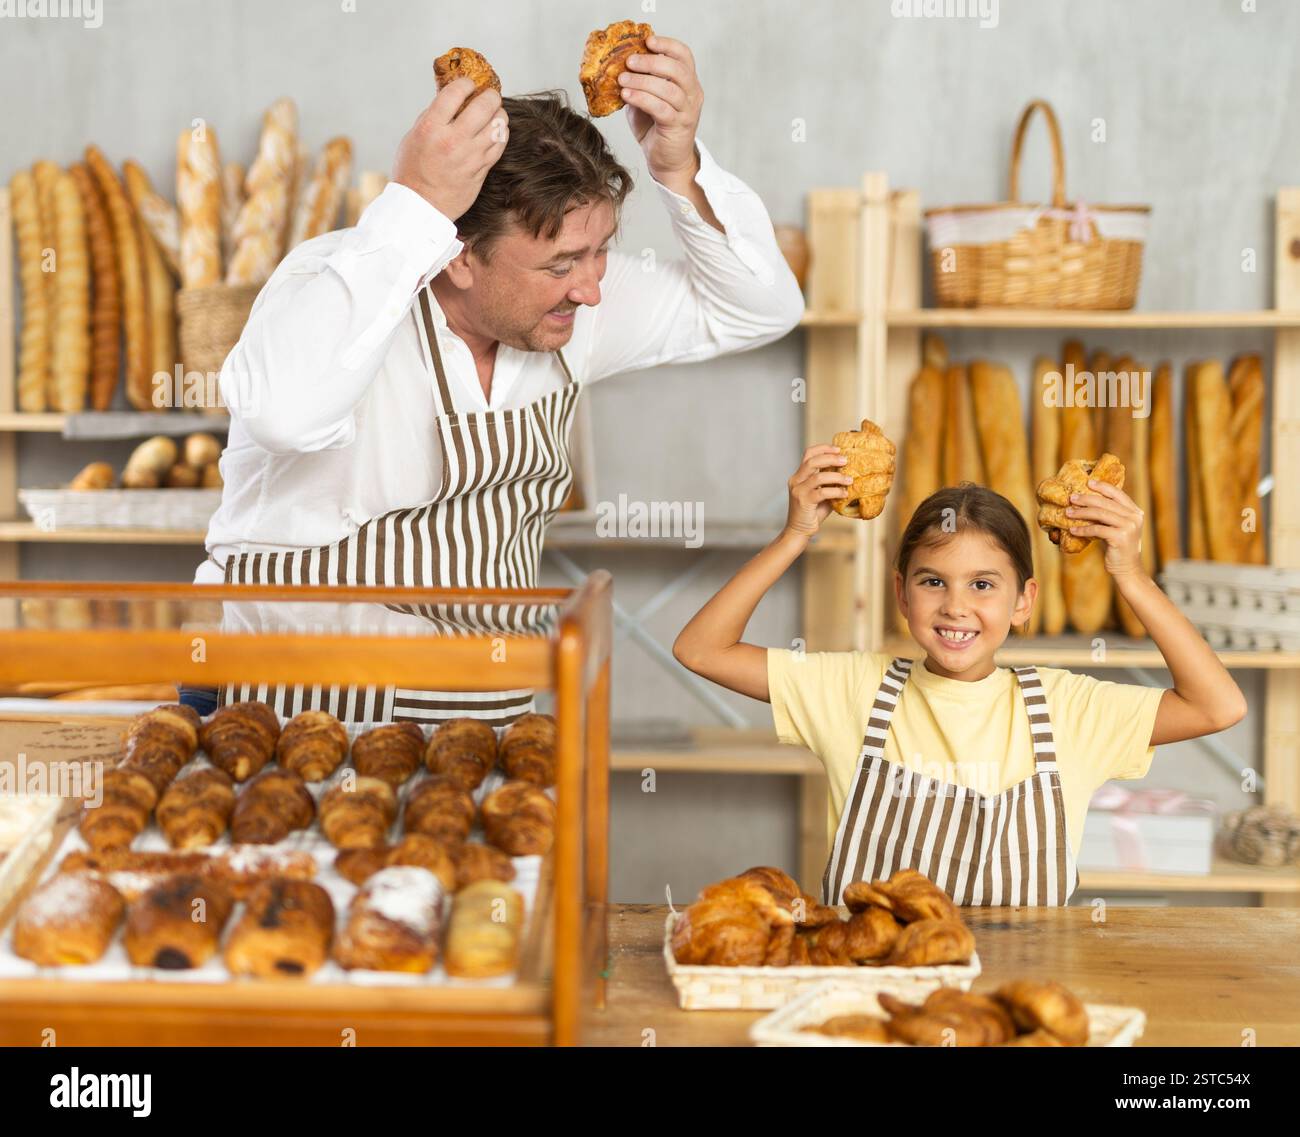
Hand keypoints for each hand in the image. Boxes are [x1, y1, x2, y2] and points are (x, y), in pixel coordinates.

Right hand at [392, 78, 507, 221]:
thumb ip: (433, 116)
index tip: (469, 83)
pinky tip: (496, 130)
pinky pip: (499, 144)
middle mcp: (452, 140)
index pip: (456, 92)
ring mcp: (470, 156)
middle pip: (484, 106)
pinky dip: (501, 133)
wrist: (420, 205)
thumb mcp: (413, 136)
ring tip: (494, 113)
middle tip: (489, 95)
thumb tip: (452, 97)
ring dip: (499, 114)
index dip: (466, 83)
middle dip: (490, 95)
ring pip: (498, 125)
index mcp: (431, 128)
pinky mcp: (481, 170)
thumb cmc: (413, 170)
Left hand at [620, 34, 703, 181]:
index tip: (647, 41)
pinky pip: (661, 108)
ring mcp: (688, 111)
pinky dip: (642, 99)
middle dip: (651, 61)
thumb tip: (620, 65)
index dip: (667, 44)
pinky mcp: (678, 127)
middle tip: (629, 61)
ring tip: (622, 80)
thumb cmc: (655, 128)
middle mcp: (693, 94)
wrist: (667, 161)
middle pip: (677, 69)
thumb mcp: (646, 99)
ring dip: (642, 81)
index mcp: (688, 82)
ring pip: (668, 89)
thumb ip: (640, 83)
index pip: (684, 55)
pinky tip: (626, 96)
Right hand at [784, 445, 850, 537]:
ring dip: (837, 476)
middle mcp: (796, 480)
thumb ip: (830, 483)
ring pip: (818, 476)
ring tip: (849, 479)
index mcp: (799, 475)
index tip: (838, 449)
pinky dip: (836, 491)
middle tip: (846, 460)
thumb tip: (850, 473)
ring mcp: (798, 490)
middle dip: (831, 458)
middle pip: (812, 461)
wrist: (799, 530)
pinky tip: (844, 493)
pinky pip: (822, 492)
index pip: (808, 454)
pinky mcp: (803, 501)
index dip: (823, 448)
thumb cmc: (812, 512)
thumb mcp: (822, 494)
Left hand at [1066, 479, 1145, 576]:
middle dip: (1086, 499)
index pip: (1118, 494)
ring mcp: (1129, 527)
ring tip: (1068, 512)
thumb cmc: (1118, 548)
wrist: (1127, 569)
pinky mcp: (1120, 538)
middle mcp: (1134, 517)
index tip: (1088, 482)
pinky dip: (1082, 529)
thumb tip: (1088, 502)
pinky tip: (1072, 530)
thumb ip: (1111, 515)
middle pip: (1106, 503)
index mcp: (1135, 512)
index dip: (1103, 487)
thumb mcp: (1118, 528)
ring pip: (1100, 514)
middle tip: (1072, 498)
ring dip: (1081, 513)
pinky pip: (1096, 530)